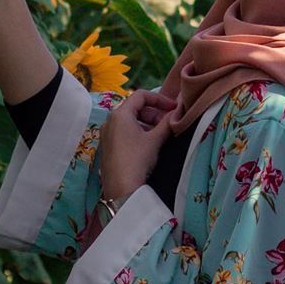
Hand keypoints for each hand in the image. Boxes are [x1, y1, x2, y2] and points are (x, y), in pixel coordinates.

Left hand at [99, 88, 177, 202]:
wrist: (121, 188)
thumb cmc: (137, 158)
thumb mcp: (155, 139)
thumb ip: (167, 123)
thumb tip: (177, 113)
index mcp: (120, 114)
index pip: (141, 95)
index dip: (159, 99)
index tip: (173, 107)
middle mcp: (110, 120)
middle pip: (134, 107)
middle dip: (154, 112)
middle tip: (168, 122)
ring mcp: (107, 134)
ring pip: (130, 120)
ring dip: (147, 122)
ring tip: (161, 133)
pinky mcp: (108, 146)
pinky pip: (124, 131)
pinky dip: (138, 131)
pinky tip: (149, 143)